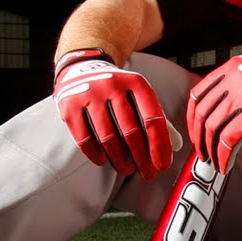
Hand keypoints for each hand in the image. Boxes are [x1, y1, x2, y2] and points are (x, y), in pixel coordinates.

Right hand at [53, 49, 175, 178]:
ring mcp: (89, 95)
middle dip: (142, 158)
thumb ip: (154, 116)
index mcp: (135, 82)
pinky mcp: (70, 106)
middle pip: (131, 132)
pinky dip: (96, 154)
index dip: (159, 146)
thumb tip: (172, 147)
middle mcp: (113, 86)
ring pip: (108, 138)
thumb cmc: (115, 88)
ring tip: (127, 169)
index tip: (162, 165)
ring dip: (120, 160)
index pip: (153, 119)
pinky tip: (104, 160)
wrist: (81, 67)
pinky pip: (85, 139)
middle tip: (147, 173)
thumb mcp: (137, 92)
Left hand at [186, 56, 241, 173]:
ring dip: (212, 152)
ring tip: (216, 163)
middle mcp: (235, 78)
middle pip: (204, 115)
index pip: (198, 96)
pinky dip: (225, 157)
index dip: (192, 121)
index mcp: (233, 67)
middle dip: (200, 140)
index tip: (196, 135)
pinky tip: (227, 165)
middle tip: (204, 154)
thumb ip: (235, 91)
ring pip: (214, 130)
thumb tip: (214, 119)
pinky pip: (230, 141)